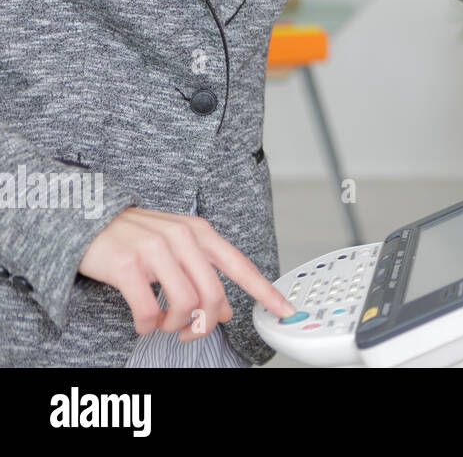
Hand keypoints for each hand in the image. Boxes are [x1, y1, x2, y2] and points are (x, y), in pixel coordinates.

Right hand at [78, 206, 296, 342]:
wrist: (86, 220)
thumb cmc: (135, 238)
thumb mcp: (177, 250)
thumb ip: (204, 276)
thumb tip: (228, 311)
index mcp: (200, 233)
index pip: (241, 266)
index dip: (265, 292)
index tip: (285, 311)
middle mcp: (181, 238)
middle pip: (212, 295)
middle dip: (204, 324)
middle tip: (189, 333)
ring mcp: (154, 250)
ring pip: (185, 304)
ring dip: (175, 325)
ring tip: (163, 324)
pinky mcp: (126, 265)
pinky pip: (147, 310)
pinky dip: (147, 325)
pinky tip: (144, 322)